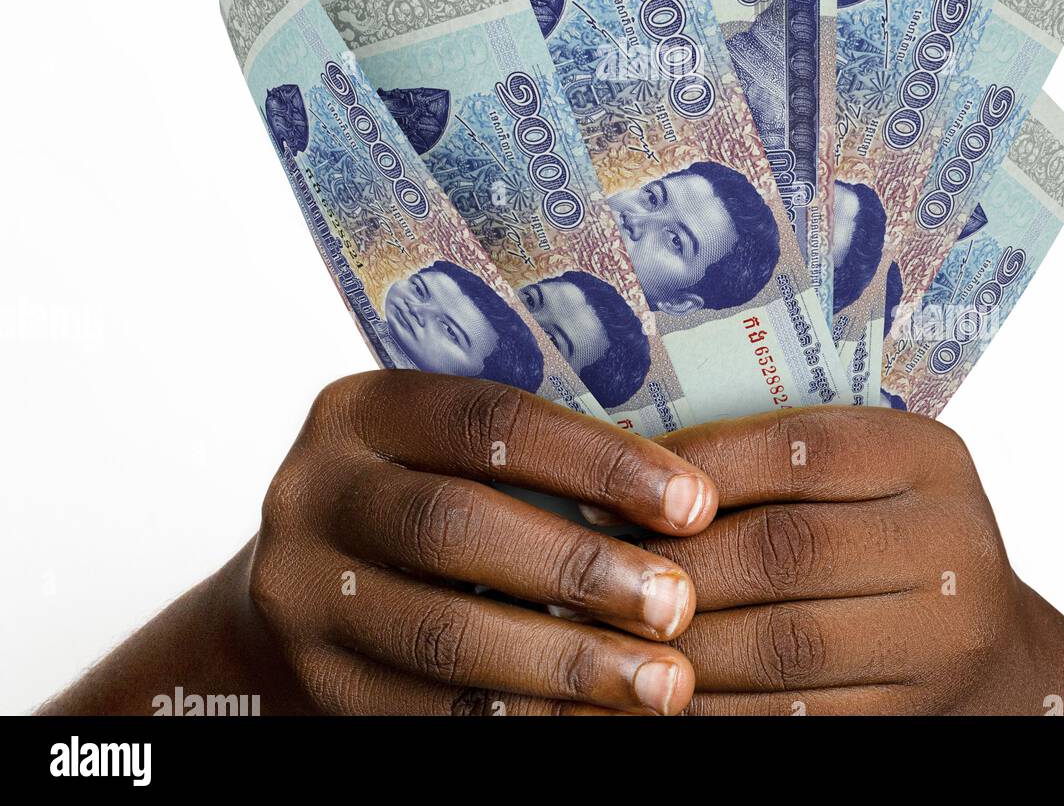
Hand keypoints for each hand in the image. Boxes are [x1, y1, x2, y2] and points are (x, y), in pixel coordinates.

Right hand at [43, 373, 717, 715]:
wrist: (305, 583)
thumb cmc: (422, 493)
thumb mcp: (447, 448)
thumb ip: (531, 453)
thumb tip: (684, 489)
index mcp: (363, 409)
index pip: (487, 419)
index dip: (598, 460)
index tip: (693, 502)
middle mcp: (316, 493)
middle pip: (456, 526)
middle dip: (580, 569)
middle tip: (678, 604)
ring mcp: (303, 594)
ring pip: (443, 635)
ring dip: (565, 663)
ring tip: (661, 684)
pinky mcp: (319, 682)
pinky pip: (429, 712)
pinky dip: (523, 717)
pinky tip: (596, 721)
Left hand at [636, 407, 1063, 715]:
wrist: (987, 649)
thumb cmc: (885, 534)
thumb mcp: (859, 474)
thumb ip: (772, 463)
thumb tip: (628, 472)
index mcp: (926, 458)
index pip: (797, 446)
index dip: (692, 468)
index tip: (608, 492)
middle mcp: (950, 544)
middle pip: (784, 549)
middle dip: (671, 565)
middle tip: (590, 573)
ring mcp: (941, 641)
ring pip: (781, 646)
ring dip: (675, 646)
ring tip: (600, 637)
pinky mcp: (909, 719)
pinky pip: (792, 721)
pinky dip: (711, 711)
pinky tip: (652, 696)